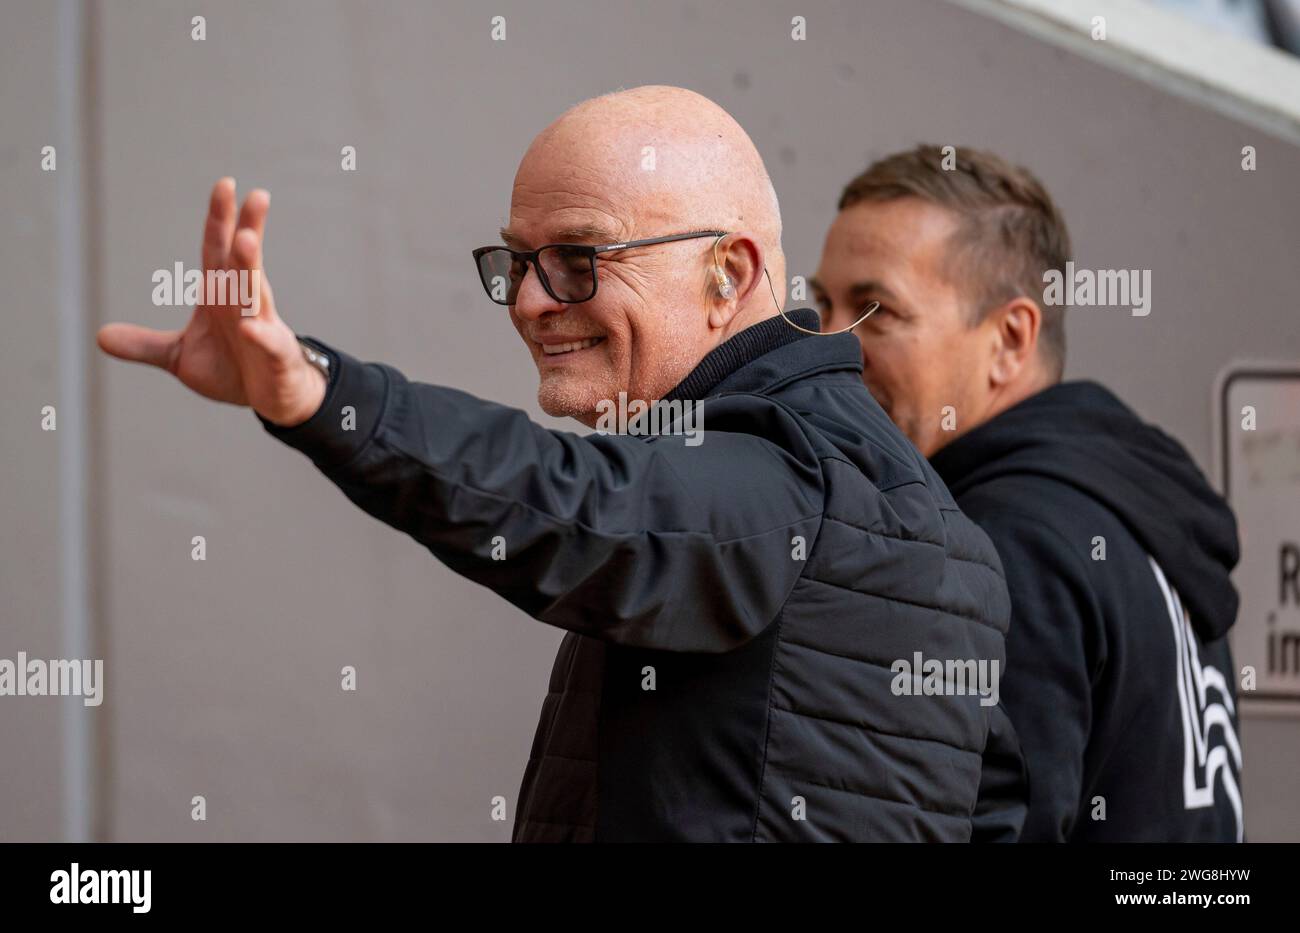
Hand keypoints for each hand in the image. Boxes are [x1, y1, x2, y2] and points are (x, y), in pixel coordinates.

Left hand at [97, 178, 326, 426]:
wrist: (274, 398)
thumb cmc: (232, 368)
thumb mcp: (181, 356)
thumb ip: (145, 344)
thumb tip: (100, 336)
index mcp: (222, 296)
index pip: (220, 251)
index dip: (220, 219)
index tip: (225, 185)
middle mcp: (244, 304)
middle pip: (244, 262)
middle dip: (247, 229)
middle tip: (255, 195)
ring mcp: (263, 328)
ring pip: (255, 294)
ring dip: (251, 267)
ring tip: (246, 240)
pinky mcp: (275, 357)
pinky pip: (268, 344)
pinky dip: (261, 336)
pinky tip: (251, 327)